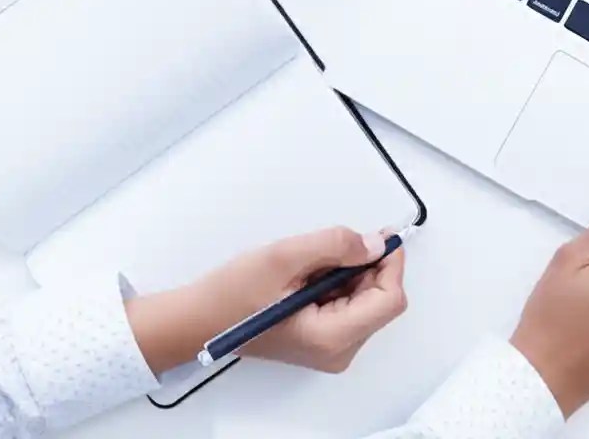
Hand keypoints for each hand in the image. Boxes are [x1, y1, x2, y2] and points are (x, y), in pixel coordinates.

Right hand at [126, 227, 406, 374]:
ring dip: (348, 273)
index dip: (390, 263)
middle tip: (332, 248)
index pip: (390, 298)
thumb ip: (335, 245)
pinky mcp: (324, 341)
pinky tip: (307, 279)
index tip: (381, 236)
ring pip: (366, 299)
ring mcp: (332, 348)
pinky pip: (349, 305)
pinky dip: (336, 284)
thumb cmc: (230, 297)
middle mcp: (338, 351)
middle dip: (364, 266)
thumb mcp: (285, 257)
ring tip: (308, 268)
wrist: (198, 321)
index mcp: (332, 337)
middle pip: (381, 299)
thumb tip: (375, 244)